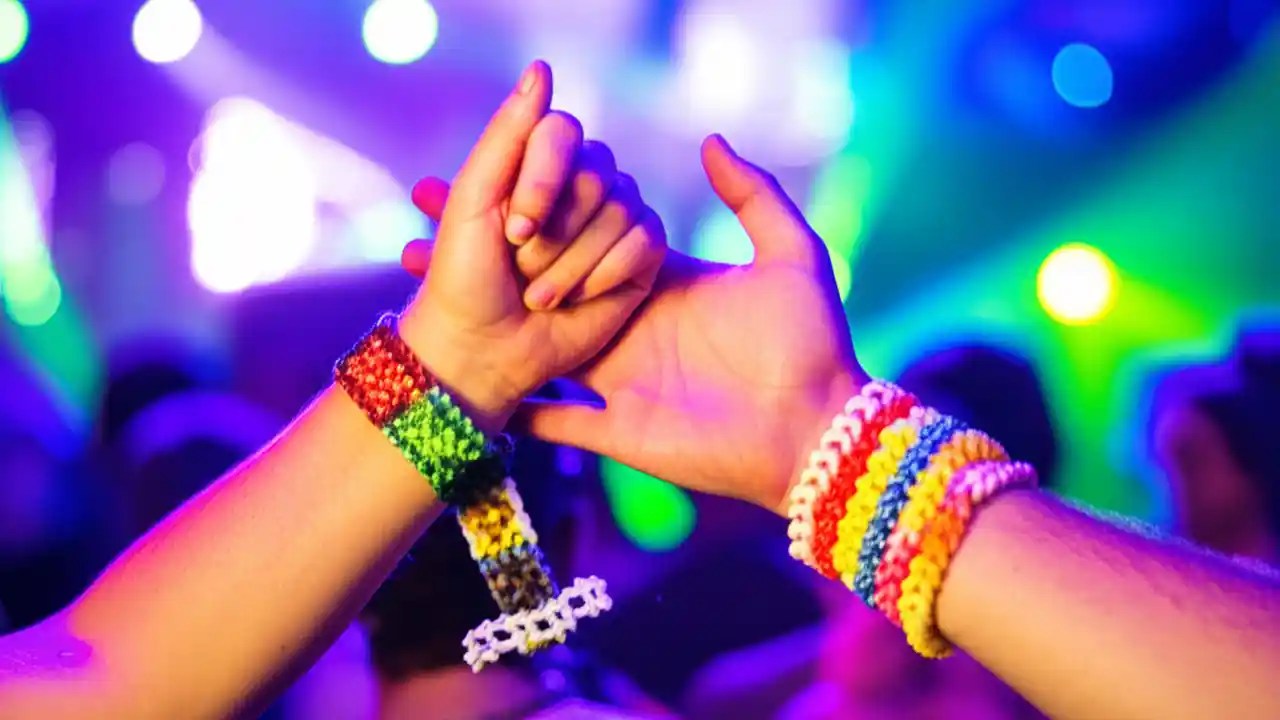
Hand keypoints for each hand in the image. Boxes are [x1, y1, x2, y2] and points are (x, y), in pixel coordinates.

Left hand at [399, 62, 665, 432]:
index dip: (542, 181)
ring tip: (540, 296)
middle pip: (598, 175)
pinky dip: (605, 277)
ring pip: (622, 212)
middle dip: (555, 233)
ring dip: (573, 265)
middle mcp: (580, 185)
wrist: (483, 350)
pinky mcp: (639, 261)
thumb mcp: (473, 201)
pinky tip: (576, 300)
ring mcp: (613, 221)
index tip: (513, 230)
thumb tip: (543, 69)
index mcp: (535, 163)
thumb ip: (506, 135)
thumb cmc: (464, 278)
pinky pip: (646, 244)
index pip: (562, 133)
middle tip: (521, 266)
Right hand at [404, 135, 865, 513]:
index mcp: (659, 278)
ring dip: (485, 321)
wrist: (816, 428)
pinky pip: (555, 417)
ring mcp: (619, 378)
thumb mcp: (792, 255)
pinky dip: (516, 405)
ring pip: (536, 343)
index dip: (539, 210)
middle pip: (544, 282)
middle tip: (420, 230)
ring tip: (427, 294)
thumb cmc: (809, 341)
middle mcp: (629, 323)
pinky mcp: (617, 429)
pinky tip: (465, 382)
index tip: (488, 180)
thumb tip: (708, 140)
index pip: (586, 234)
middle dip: (489, 259)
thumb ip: (751, 196)